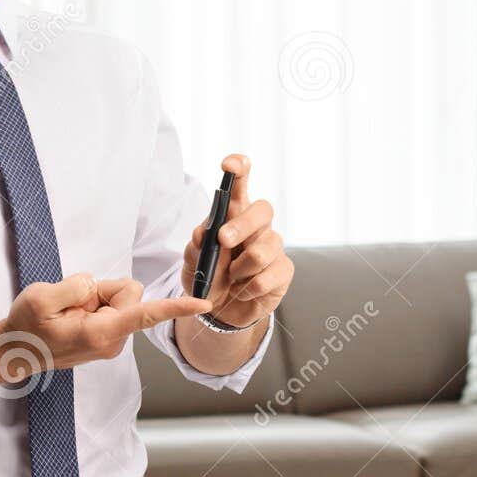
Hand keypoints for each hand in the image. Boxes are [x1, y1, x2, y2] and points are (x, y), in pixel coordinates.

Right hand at [0, 273, 209, 384]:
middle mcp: (112, 341)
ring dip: (95, 298)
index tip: (204, 305)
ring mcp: (111, 342)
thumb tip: (97, 287)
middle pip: (128, 292)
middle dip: (102, 289)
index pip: (145, 314)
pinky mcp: (108, 338)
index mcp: (99, 333)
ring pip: (119, 298)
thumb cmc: (26, 326)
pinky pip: (111, 306)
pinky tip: (73, 318)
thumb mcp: (42, 297)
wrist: (15, 351)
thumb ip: (76, 286)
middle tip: (69, 304)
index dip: (176, 307)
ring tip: (68, 314)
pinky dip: (93, 306)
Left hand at [180, 154, 293, 329]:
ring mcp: (273, 247)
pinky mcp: (283, 270)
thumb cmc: (208, 278)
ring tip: (232, 278)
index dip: (239, 169)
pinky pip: (268, 276)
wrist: (219, 311)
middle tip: (222, 240)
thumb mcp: (193, 262)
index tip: (229, 165)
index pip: (239, 185)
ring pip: (264, 249)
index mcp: (233, 214)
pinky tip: (243, 291)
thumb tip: (201, 234)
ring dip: (240, 268)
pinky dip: (249, 288)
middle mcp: (257, 226)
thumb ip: (196, 248)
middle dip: (241, 225)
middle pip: (263, 210)